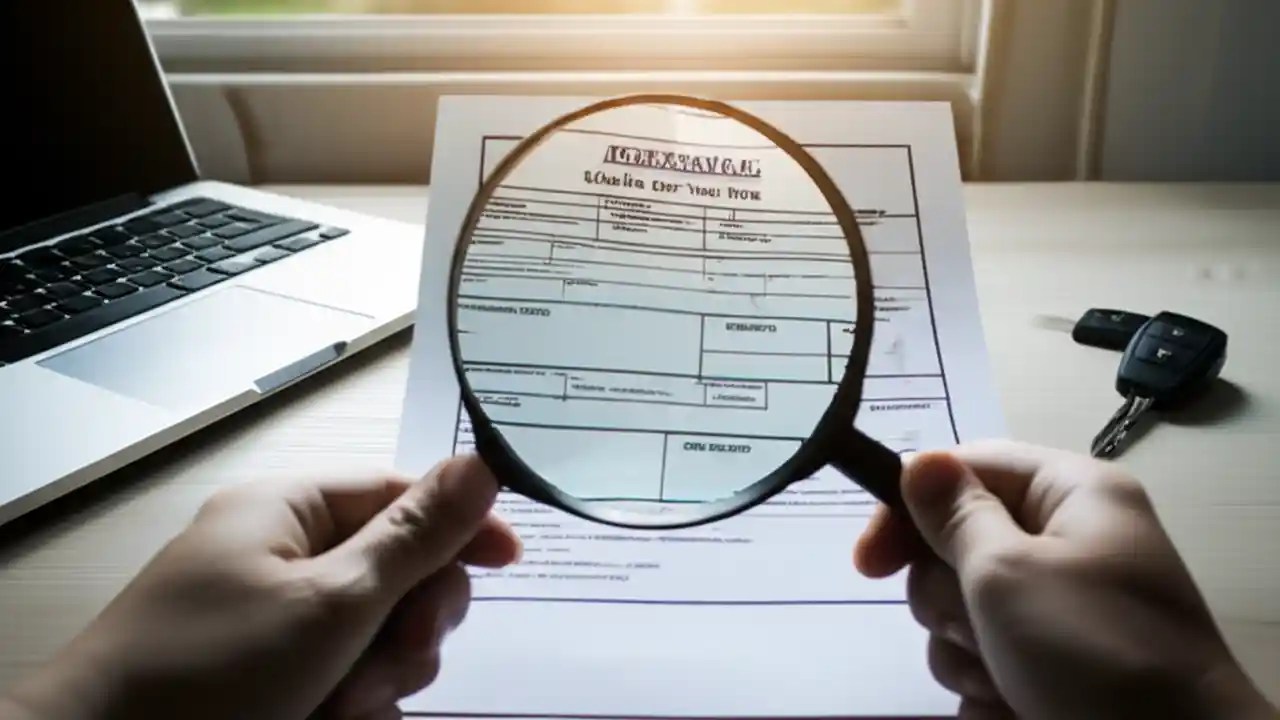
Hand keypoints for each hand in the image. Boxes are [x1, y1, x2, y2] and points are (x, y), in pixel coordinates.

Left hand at [1, 455, 520, 719]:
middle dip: (411, 623)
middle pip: (400, 570)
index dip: (462, 524)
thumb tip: (481, 463)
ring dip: (383, 673)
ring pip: (379, 631)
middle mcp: (283, 554)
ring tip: (348, 707)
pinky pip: (346, 672)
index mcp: (290, 510)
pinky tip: (335, 719)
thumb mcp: (330, 602)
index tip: (510, 562)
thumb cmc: (208, 673)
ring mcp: (275, 616)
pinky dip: (353, 699)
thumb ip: (415, 535)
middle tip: (398, 662)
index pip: (401, 493)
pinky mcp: (271, 672)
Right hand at [854, 440, 1275, 719]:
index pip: (966, 468)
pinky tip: (1015, 704)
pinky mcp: (1054, 666)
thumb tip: (918, 463)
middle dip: (949, 598)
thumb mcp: (1009, 572)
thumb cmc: (1094, 653)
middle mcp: (1067, 544)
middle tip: (979, 626)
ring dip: (967, 653)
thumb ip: (953, 515)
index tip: (870, 563)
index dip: (909, 507)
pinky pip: (985, 663)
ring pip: (962, 614)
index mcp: (1071, 495)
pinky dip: (988, 688)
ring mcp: (1061, 611)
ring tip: (1011, 680)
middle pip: (955, 546)